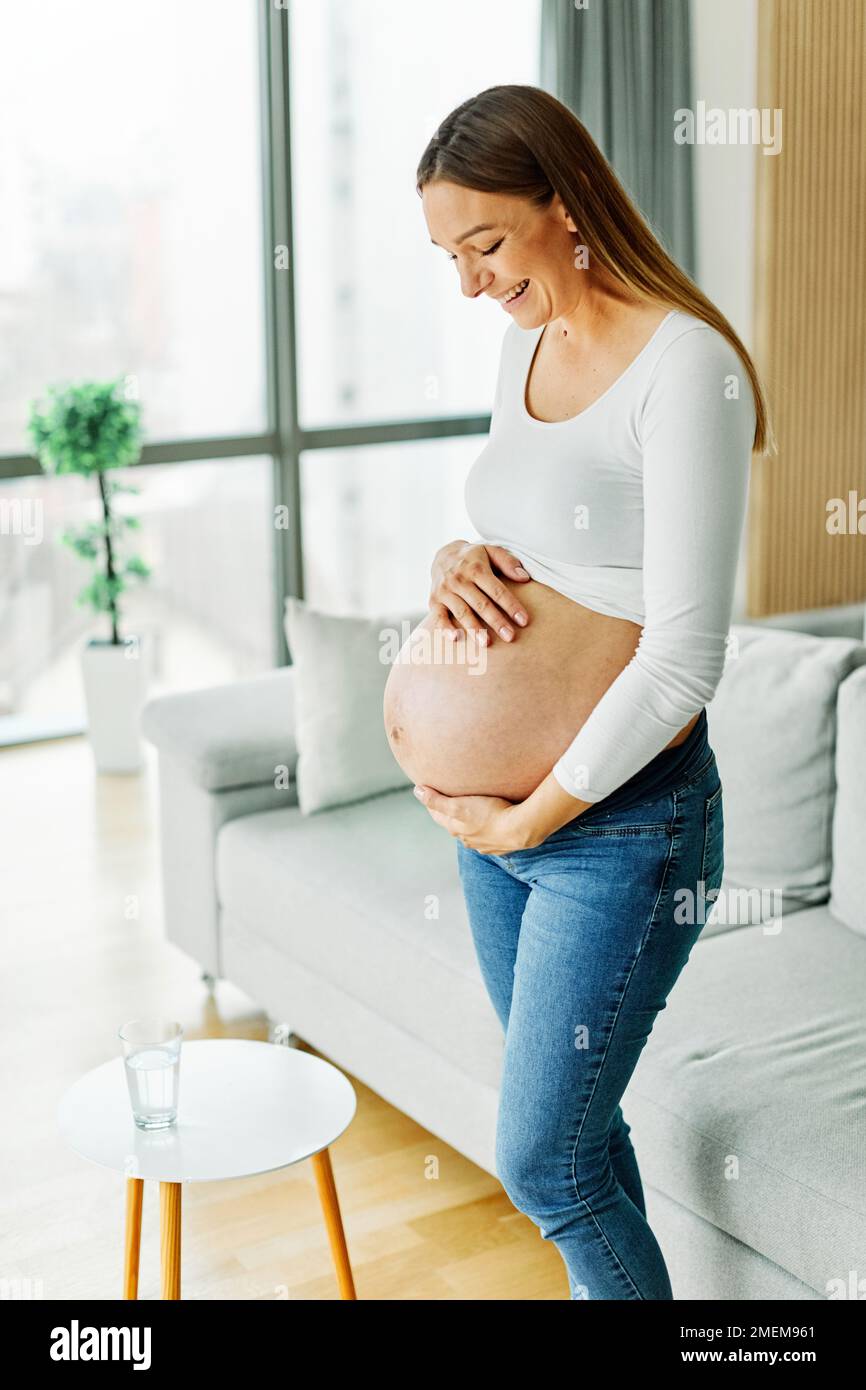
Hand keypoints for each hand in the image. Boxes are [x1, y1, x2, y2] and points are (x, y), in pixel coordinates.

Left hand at [412, 784, 540, 853]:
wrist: (521, 830)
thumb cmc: (490, 815)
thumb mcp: (459, 806)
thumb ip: (437, 800)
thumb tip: (416, 791)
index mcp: (456, 829)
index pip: (437, 815)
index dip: (432, 803)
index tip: (430, 792)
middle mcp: (467, 840)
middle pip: (454, 824)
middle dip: (450, 813)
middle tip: (450, 799)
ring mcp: (484, 844)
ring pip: (471, 832)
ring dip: (469, 823)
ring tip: (472, 811)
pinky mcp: (500, 845)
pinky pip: (488, 837)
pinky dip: (485, 830)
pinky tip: (491, 824)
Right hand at [429, 539, 531, 644]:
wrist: (443, 555)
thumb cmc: (474, 558)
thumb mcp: (491, 551)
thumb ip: (508, 562)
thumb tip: (524, 577)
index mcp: (476, 568)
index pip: (497, 590)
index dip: (511, 606)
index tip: (523, 621)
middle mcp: (459, 580)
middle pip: (481, 604)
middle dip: (496, 621)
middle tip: (510, 637)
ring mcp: (445, 591)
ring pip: (462, 612)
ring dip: (474, 628)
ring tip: (487, 643)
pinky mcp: (434, 601)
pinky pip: (438, 616)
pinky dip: (445, 628)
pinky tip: (456, 639)